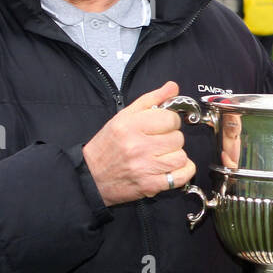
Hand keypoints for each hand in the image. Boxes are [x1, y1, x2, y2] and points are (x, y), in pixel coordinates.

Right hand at [83, 81, 194, 206]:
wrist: (91, 176)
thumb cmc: (108, 145)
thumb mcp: (124, 116)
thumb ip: (151, 99)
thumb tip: (173, 87)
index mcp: (130, 125)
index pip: (171, 118)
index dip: (169, 121)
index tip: (161, 126)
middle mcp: (137, 146)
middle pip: (178, 138)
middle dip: (171, 139)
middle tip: (158, 143)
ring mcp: (144, 167)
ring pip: (181, 156)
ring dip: (175, 156)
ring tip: (161, 156)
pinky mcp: (150, 185)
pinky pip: (182, 175)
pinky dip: (182, 172)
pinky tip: (169, 168)